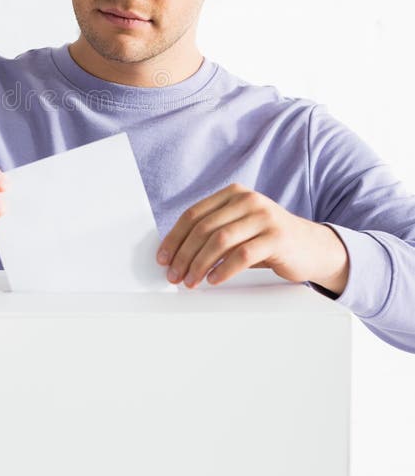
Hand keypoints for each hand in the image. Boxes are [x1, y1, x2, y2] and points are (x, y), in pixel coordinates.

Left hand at [155, 182, 348, 293]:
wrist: (312, 247)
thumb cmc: (269, 240)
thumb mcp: (240, 228)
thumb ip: (214, 232)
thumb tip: (176, 253)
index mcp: (233, 194)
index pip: (194, 214)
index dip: (175, 238)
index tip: (163, 258)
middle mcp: (248, 200)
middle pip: (204, 228)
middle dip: (184, 255)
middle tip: (174, 275)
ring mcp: (264, 216)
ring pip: (220, 240)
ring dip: (200, 264)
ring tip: (191, 281)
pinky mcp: (277, 237)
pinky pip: (242, 254)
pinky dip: (224, 270)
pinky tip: (214, 280)